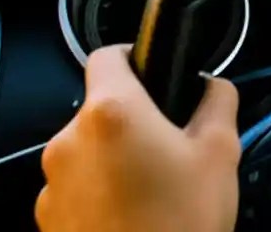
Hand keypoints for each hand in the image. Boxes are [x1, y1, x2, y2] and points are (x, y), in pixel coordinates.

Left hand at [36, 45, 240, 231]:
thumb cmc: (179, 226)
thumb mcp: (221, 154)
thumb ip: (218, 102)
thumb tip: (213, 87)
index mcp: (112, 113)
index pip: (109, 55)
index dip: (134, 57)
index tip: (152, 71)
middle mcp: (70, 142)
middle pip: (102, 109)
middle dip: (135, 122)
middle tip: (172, 150)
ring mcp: (52, 184)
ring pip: (90, 152)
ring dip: (116, 161)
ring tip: (155, 192)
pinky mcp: (49, 218)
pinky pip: (78, 189)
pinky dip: (101, 194)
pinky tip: (134, 216)